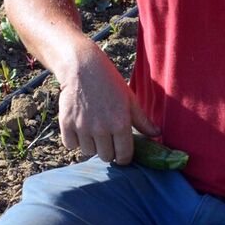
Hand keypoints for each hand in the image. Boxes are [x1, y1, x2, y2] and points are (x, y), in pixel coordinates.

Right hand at [57, 48, 157, 164]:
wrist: (83, 67)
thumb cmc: (110, 83)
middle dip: (108, 151)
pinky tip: (80, 127)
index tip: (121, 152)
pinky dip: (74, 140)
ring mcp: (82, 127)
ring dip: (91, 145)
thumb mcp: (130, 100)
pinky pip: (71, 145)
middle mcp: (101, 128)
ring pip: (88, 152)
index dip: (124, 157)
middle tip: (107, 137)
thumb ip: (143, 121)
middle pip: (106, 157)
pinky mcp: (66, 123)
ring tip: (92, 129)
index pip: (124, 156)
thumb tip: (157, 134)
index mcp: (120, 124)